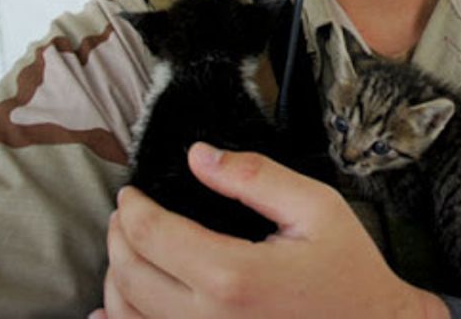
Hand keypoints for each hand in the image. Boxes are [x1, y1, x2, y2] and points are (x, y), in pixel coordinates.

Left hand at [92, 142, 449, 317]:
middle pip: (129, 273)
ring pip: (125, 314)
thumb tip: (200, 157)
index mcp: (234, 275)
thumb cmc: (348, 272)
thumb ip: (256, 177)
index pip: (152, 235)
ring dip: (116, 276)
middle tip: (124, 213)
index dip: (132, 207)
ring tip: (126, 247)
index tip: (131, 192)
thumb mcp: (316, 207)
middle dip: (117, 235)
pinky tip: (112, 308)